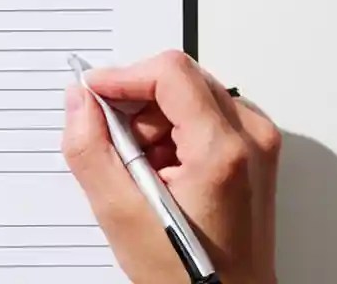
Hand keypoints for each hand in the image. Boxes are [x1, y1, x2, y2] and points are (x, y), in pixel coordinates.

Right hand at [62, 51, 280, 283]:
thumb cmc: (188, 278)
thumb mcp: (121, 215)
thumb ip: (91, 150)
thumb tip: (79, 102)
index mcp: (223, 149)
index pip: (170, 73)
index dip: (123, 77)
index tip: (94, 93)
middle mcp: (251, 138)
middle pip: (181, 81)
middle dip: (138, 105)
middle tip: (115, 144)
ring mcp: (257, 144)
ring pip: (191, 97)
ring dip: (154, 122)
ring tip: (142, 172)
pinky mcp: (254, 153)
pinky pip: (206, 117)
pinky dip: (174, 134)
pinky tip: (163, 174)